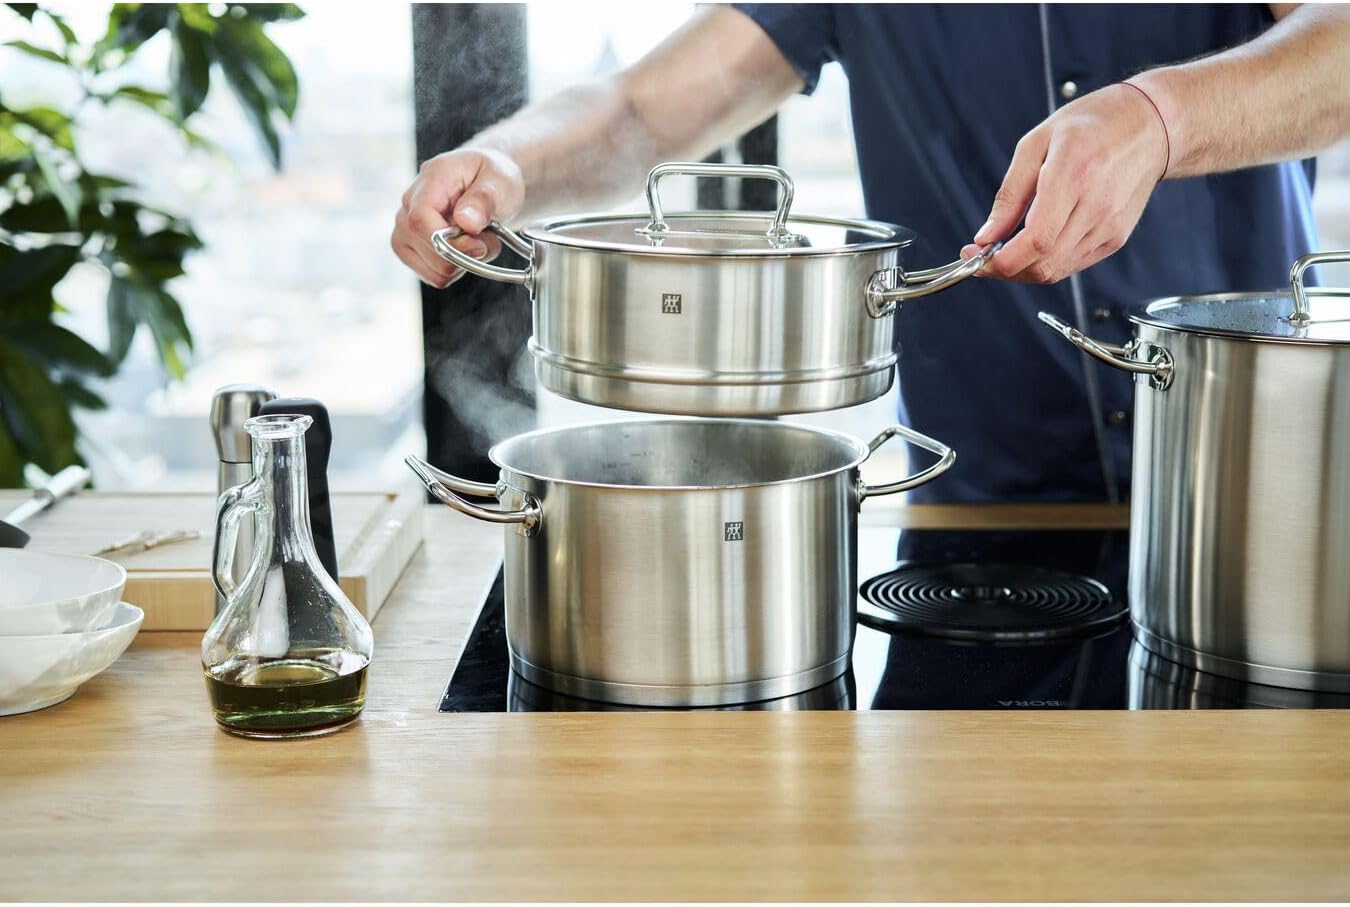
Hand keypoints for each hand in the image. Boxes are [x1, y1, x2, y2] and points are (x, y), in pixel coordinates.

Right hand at [391, 147, 524, 287]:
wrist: (490, 185)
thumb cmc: (494, 179)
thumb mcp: (501, 181)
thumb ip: (484, 199)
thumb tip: (467, 221)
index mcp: (431, 180)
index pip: (420, 219)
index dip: (449, 242)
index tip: (479, 244)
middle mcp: (409, 204)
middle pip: (427, 249)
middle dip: (466, 254)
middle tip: (488, 237)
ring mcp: (406, 229)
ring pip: (433, 270)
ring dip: (465, 264)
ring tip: (478, 240)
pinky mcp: (411, 250)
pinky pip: (435, 277)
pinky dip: (458, 271)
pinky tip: (466, 249)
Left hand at [961, 82, 1167, 283]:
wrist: (1150, 126)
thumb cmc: (1094, 126)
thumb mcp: (1036, 144)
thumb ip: (1009, 195)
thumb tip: (987, 235)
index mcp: (1073, 176)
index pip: (1036, 241)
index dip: (1000, 260)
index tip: (976, 256)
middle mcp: (1096, 207)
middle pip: (1043, 264)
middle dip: (1004, 270)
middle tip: (982, 258)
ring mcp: (1109, 226)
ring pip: (1056, 271)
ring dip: (1023, 270)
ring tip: (1006, 250)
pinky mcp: (1116, 238)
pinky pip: (1072, 265)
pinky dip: (1046, 264)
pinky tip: (1035, 246)